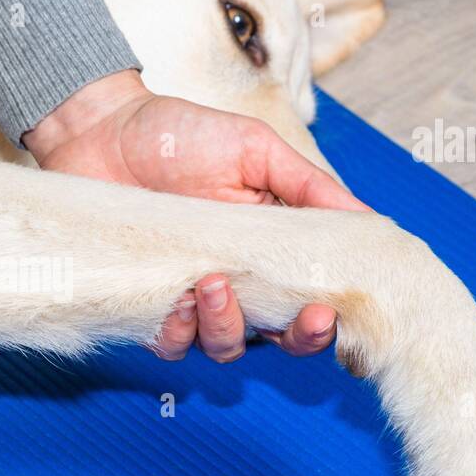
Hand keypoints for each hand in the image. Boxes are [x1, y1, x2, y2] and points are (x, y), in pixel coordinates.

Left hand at [24, 70, 367, 362]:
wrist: (104, 129)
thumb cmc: (182, 136)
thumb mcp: (257, 150)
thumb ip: (309, 188)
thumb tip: (371, 221)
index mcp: (274, 251)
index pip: (313, 300)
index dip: (331, 318)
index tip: (337, 310)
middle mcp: (240, 283)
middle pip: (280, 338)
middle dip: (299, 337)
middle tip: (307, 316)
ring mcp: (193, 299)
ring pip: (226, 346)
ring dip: (229, 326)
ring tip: (214, 283)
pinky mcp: (147, 307)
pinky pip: (170, 344)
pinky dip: (180, 333)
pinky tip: (180, 301)